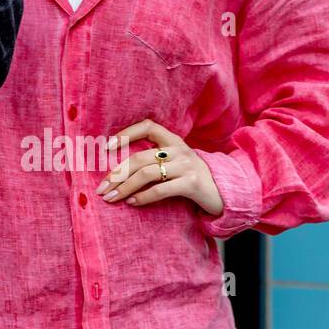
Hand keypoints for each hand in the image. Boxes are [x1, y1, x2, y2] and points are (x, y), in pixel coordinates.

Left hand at [95, 118, 224, 214]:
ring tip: (111, 198)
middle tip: (101, 188)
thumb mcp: (175, 162)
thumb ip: (154, 159)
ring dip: (125, 187)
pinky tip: (132, 202)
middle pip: (140, 158)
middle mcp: (179, 149)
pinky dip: (142, 197)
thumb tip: (117, 169)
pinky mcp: (192, 183)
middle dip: (117, 174)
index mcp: (173, 140)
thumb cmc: (191, 177)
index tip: (106, 147)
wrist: (226, 192)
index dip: (126, 133)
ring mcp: (186, 165)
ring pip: (147, 173)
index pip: (147, 126)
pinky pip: (160, 189)